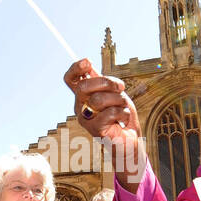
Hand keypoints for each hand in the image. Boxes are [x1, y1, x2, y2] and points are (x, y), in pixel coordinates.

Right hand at [63, 58, 145, 187]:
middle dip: (106, 82)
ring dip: (119, 100)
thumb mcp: (113, 92)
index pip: (70, 79)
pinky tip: (123, 119)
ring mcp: (85, 119)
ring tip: (123, 106)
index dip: (75, 68)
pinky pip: (109, 113)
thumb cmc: (121, 115)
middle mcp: (80, 106)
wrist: (129, 138)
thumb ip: (102, 81)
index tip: (88, 62)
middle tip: (120, 87)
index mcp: (84, 96)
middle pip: (83, 86)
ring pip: (99, 99)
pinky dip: (122, 113)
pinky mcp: (94, 130)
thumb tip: (88, 65)